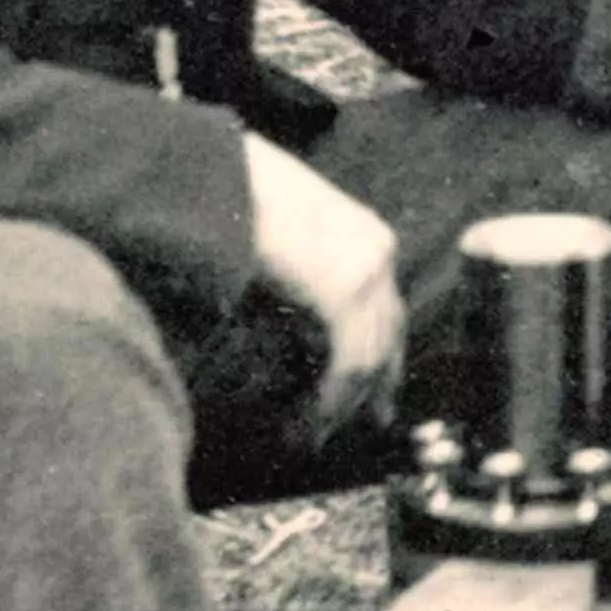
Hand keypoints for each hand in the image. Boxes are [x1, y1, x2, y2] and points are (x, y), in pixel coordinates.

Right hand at [240, 130, 403, 435]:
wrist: (221, 174)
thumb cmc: (241, 198)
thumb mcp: (290, 237)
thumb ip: (307, 275)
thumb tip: (301, 320)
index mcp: (368, 236)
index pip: (389, 309)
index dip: (385, 354)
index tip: (379, 390)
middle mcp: (378, 252)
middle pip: (388, 336)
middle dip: (378, 384)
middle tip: (369, 422)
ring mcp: (366, 272)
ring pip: (370, 358)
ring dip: (344, 404)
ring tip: (316, 436)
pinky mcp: (343, 293)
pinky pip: (347, 363)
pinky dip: (330, 401)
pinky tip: (310, 427)